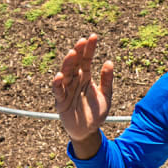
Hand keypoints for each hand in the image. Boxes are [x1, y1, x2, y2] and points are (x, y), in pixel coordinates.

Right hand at [52, 34, 114, 153]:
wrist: (88, 131)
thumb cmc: (96, 112)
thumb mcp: (106, 96)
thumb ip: (107, 80)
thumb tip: (109, 62)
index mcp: (85, 77)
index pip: (86, 59)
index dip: (89, 48)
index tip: (93, 36)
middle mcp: (75, 80)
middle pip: (75, 63)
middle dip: (78, 52)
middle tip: (82, 41)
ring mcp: (67, 90)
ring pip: (65, 73)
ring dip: (68, 64)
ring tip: (72, 54)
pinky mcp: (60, 101)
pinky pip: (58, 91)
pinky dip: (57, 83)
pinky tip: (60, 76)